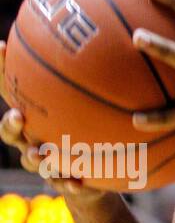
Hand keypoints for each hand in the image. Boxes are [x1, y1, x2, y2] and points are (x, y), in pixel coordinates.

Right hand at [0, 42, 107, 203]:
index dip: (2, 69)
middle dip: (11, 123)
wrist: (97, 176)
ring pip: (30, 159)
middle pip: (10, 129)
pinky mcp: (62, 181)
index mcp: (36, 114)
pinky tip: (77, 182)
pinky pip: (62, 184)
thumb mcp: (97, 106)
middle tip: (20, 116)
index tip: (1, 46)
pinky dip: (68, 183)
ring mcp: (44, 161)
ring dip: (33, 156)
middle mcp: (33, 137)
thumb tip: (115, 37)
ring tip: (40, 153)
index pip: (13, 89)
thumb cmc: (92, 131)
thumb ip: (99, 81)